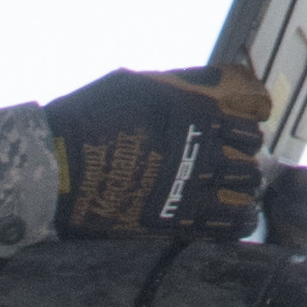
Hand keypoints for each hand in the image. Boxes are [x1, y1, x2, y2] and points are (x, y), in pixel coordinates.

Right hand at [50, 65, 280, 242]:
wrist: (55, 168)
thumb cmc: (90, 118)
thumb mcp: (136, 84)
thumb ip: (182, 83)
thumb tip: (218, 79)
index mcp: (192, 110)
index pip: (250, 117)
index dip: (248, 123)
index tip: (240, 128)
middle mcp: (197, 147)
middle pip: (251, 154)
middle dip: (245, 157)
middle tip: (234, 162)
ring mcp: (188, 187)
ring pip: (247, 190)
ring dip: (245, 189)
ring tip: (237, 191)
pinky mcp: (175, 222)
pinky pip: (226, 226)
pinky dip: (236, 221)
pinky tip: (234, 216)